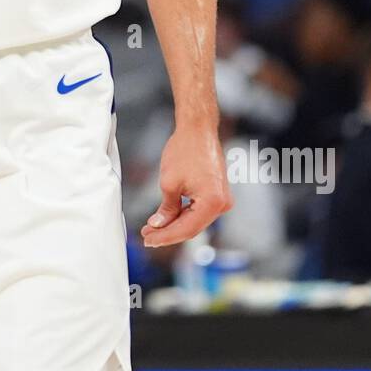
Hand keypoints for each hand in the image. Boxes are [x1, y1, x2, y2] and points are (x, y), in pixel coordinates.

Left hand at [141, 124, 231, 246]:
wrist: (198, 130)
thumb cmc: (186, 150)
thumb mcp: (169, 183)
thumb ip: (166, 209)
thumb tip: (158, 225)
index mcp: (213, 202)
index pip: (186, 229)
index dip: (165, 237)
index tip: (149, 240)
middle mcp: (222, 204)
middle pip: (192, 228)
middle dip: (168, 233)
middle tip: (147, 236)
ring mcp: (222, 199)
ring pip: (195, 221)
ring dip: (174, 225)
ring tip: (153, 228)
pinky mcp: (217, 194)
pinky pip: (199, 211)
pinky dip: (183, 215)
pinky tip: (166, 218)